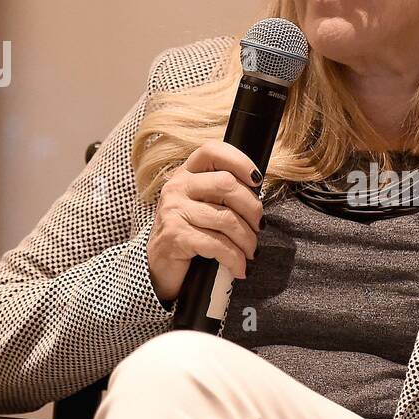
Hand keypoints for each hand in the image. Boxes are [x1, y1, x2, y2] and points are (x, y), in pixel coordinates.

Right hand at [147, 140, 264, 303]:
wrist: (159, 268)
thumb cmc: (189, 235)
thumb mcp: (202, 207)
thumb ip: (223, 194)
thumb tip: (258, 196)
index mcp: (186, 174)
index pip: (212, 151)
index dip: (240, 161)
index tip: (257, 180)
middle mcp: (177, 187)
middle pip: (227, 184)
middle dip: (252, 209)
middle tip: (259, 227)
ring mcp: (173, 210)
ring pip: (227, 219)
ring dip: (247, 240)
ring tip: (250, 252)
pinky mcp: (175, 235)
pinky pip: (217, 245)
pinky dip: (235, 259)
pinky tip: (239, 267)